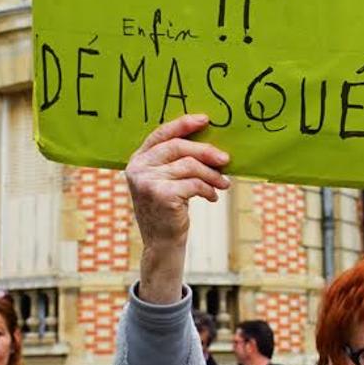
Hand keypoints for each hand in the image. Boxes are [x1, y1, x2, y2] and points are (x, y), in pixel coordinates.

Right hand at [124, 114, 230, 302]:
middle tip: (226, 159)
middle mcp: (138, 168)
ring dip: (212, 175)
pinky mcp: (161, 195)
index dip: (183, 124)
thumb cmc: (168, 210)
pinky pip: (194, 183)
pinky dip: (208, 189)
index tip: (205, 120)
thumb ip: (175, 161)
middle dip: (206, 151)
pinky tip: (212, 197)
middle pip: (178, 147)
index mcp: (138, 160)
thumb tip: (209, 143)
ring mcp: (147, 182)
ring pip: (190, 166)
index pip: (161, 134)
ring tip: (223, 184)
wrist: (161, 244)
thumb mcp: (166, 181)